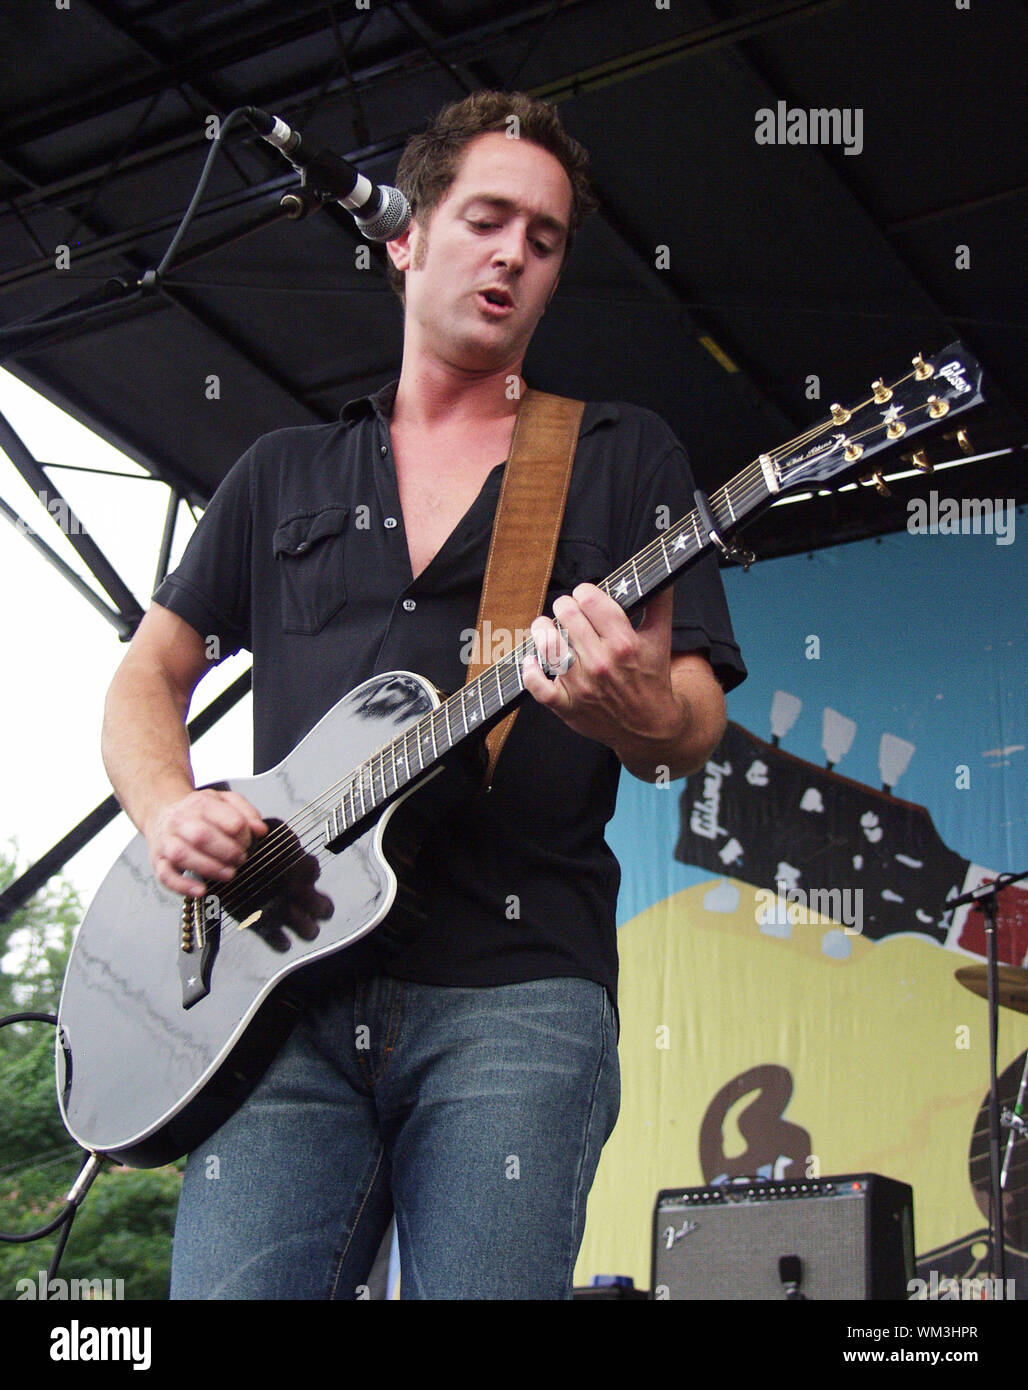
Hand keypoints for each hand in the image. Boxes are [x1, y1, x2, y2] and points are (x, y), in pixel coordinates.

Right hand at [146, 788, 267, 897]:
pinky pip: (165, 875)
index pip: (229, 820)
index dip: (244, 835)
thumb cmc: (197, 812)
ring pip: (182, 854)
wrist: (161, 813)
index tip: (248, 842)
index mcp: (201, 803)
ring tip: (228, 873)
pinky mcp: (158, 860)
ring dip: (210, 868)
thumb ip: (246, 812)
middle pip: (203, 835)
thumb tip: (260, 830)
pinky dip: (183, 886)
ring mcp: (167, 840)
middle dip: (228, 852)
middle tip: (239, 859)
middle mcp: (180, 820)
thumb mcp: (224, 801)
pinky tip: (201, 890)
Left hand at [522, 583, 685, 755]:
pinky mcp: (567, 706)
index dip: (583, 592)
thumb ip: (660, 603)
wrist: (650, 727)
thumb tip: (661, 573)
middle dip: (563, 608)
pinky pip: (537, 686)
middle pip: (565, 615)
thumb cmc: (653, 678)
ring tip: (547, 629)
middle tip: (567, 612)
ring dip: (542, 630)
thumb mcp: (661, 639)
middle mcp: (601, 662)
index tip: (585, 598)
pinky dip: (529, 670)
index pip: (588, 599)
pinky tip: (533, 660)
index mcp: (623, 642)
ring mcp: (582, 685)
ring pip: (547, 644)